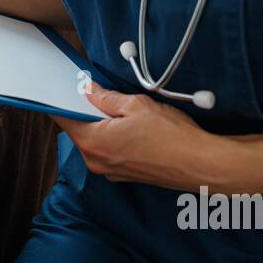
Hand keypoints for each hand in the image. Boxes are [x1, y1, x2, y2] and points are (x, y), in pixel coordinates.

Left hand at [52, 85, 241, 191]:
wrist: (199, 164)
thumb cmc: (171, 136)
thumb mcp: (136, 105)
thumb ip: (106, 98)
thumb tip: (88, 90)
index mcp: (93, 142)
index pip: (64, 118)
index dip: (63, 99)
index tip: (66, 87)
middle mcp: (96, 161)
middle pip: (79, 130)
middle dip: (86, 111)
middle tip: (100, 92)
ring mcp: (110, 171)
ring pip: (95, 141)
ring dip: (102, 125)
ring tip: (123, 110)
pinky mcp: (124, 175)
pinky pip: (109, 152)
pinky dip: (114, 138)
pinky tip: (132, 128)